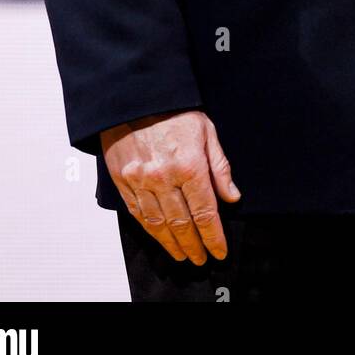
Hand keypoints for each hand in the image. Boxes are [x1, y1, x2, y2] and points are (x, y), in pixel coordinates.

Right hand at [100, 109, 241, 263]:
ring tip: (182, 254)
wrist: (136, 96)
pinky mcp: (122, 180)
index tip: (219, 250)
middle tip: (201, 258)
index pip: (204, 212)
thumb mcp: (206, 131)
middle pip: (182, 223)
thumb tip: (231, 196)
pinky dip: (150, 230)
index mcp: (188, 164)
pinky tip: (159, 237)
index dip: (213, 236)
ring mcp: (140, 180)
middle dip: (194, 245)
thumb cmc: (173, 110)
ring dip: (172, 244)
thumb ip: (219, 167)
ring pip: (158, 224)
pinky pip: (137, 213)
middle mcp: (163, 177)